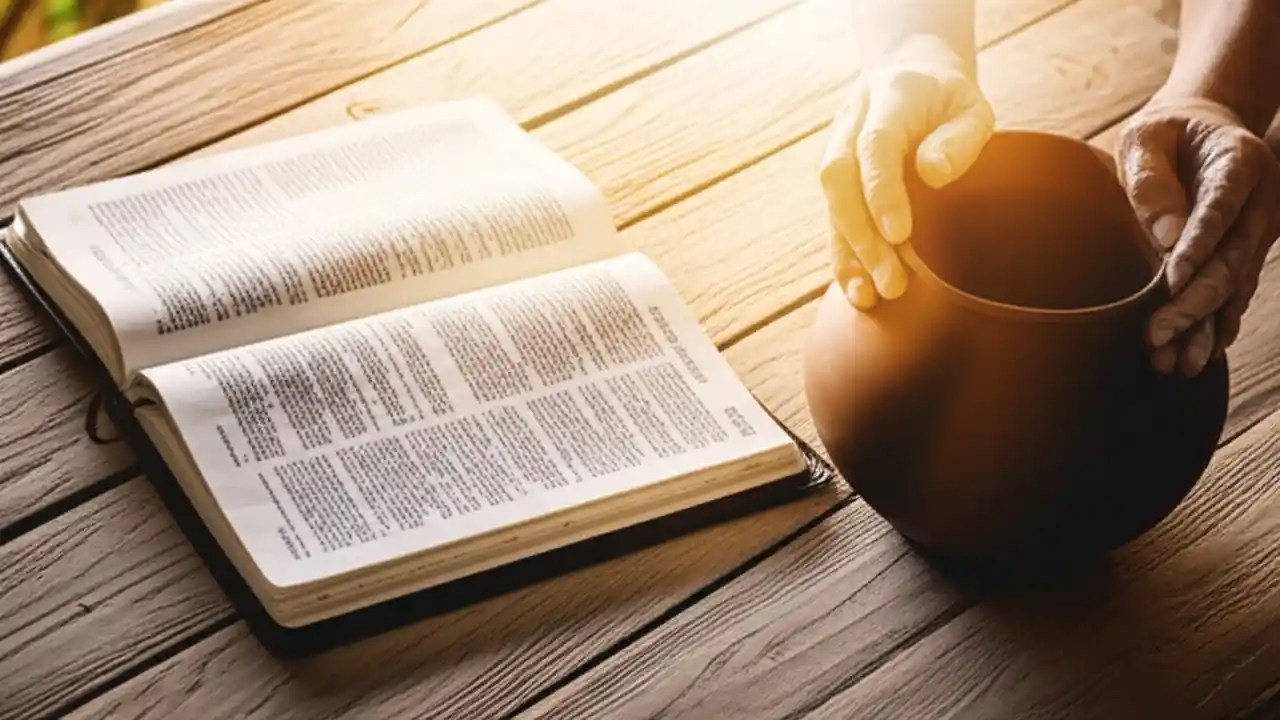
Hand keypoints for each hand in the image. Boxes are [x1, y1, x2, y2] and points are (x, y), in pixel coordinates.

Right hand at [820, 34, 993, 308]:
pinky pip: (832, 217)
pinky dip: (843, 254)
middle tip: (893, 282)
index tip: (899, 234)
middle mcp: (851, 122)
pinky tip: (858, 290)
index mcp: (889, 97)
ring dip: (848, 252)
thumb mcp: (972, 106)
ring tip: (871, 297)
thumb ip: (959, 138)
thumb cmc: (951, 100)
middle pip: (838, 178)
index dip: (881, 191)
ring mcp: (837, 148)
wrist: (911, 72)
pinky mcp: (836, 177)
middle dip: (861, 234)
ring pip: (830, 202)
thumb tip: (932, 175)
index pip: (874, 146)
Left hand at [1118, 96, 1278, 375]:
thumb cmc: (1166, 130)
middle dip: (1193, 303)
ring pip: (1235, 286)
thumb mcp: (1147, 137)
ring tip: (1173, 365)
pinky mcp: (1243, 252)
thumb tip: (1166, 236)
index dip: (1200, 244)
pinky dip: (1217, 326)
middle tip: (1154, 336)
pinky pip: (1235, 293)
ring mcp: (1255, 230)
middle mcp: (1257, 202)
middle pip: (1231, 260)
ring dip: (1205, 328)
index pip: (1221, 208)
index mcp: (1237, 162)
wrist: (1205, 127)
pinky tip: (1198, 356)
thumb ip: (1151, 180)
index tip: (1172, 279)